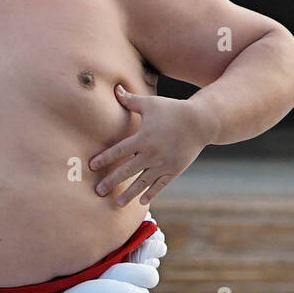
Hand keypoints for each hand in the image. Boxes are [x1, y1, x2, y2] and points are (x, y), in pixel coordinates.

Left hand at [89, 83, 209, 205]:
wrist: (201, 122)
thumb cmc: (173, 110)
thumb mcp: (151, 104)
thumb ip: (131, 101)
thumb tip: (115, 89)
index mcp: (143, 138)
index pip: (119, 151)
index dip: (104, 158)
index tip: (92, 166)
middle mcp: (151, 154)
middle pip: (127, 171)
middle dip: (111, 181)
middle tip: (98, 191)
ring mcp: (163, 164)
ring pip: (142, 182)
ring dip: (129, 194)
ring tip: (117, 204)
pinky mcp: (174, 170)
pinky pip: (161, 185)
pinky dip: (152, 193)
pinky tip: (142, 201)